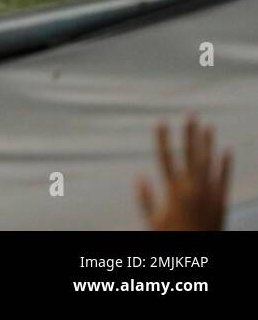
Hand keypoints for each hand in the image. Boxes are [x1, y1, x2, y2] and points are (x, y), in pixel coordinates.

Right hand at [137, 115, 230, 230]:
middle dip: (189, 133)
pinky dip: (226, 164)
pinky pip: (224, 179)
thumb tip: (139, 177)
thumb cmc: (170, 236)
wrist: (197, 252)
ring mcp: (209, 193)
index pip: (165, 158)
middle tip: (190, 114)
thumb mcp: (151, 221)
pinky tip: (226, 149)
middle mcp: (192, 189)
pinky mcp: (221, 200)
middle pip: (190, 155)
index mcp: (173, 191)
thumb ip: (144, 198)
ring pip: (208, 162)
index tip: (160, 121)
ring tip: (207, 125)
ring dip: (208, 143)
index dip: (162, 139)